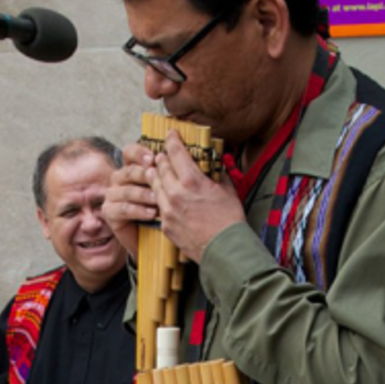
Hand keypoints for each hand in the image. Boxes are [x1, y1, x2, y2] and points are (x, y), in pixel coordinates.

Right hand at [103, 142, 159, 261]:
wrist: (154, 239)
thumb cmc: (165, 210)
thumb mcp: (169, 189)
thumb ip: (168, 174)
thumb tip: (178, 157)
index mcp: (132, 168)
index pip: (129, 152)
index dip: (139, 153)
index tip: (153, 158)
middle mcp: (119, 179)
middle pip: (128, 171)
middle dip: (143, 174)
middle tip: (157, 177)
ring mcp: (112, 195)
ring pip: (125, 190)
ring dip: (143, 194)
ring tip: (158, 200)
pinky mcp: (109, 212)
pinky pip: (122, 209)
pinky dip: (138, 211)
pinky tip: (152, 214)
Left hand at [150, 131, 244, 263]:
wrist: (224, 249)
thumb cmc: (230, 220)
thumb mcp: (227, 190)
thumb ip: (216, 174)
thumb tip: (213, 165)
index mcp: (192, 180)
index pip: (176, 152)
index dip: (172, 139)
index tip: (171, 134)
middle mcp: (176, 193)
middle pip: (161, 167)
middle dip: (162, 157)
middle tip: (162, 153)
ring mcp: (168, 209)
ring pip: (155, 185)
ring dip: (155, 175)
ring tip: (155, 170)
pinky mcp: (165, 224)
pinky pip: (158, 205)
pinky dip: (159, 196)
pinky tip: (161, 194)